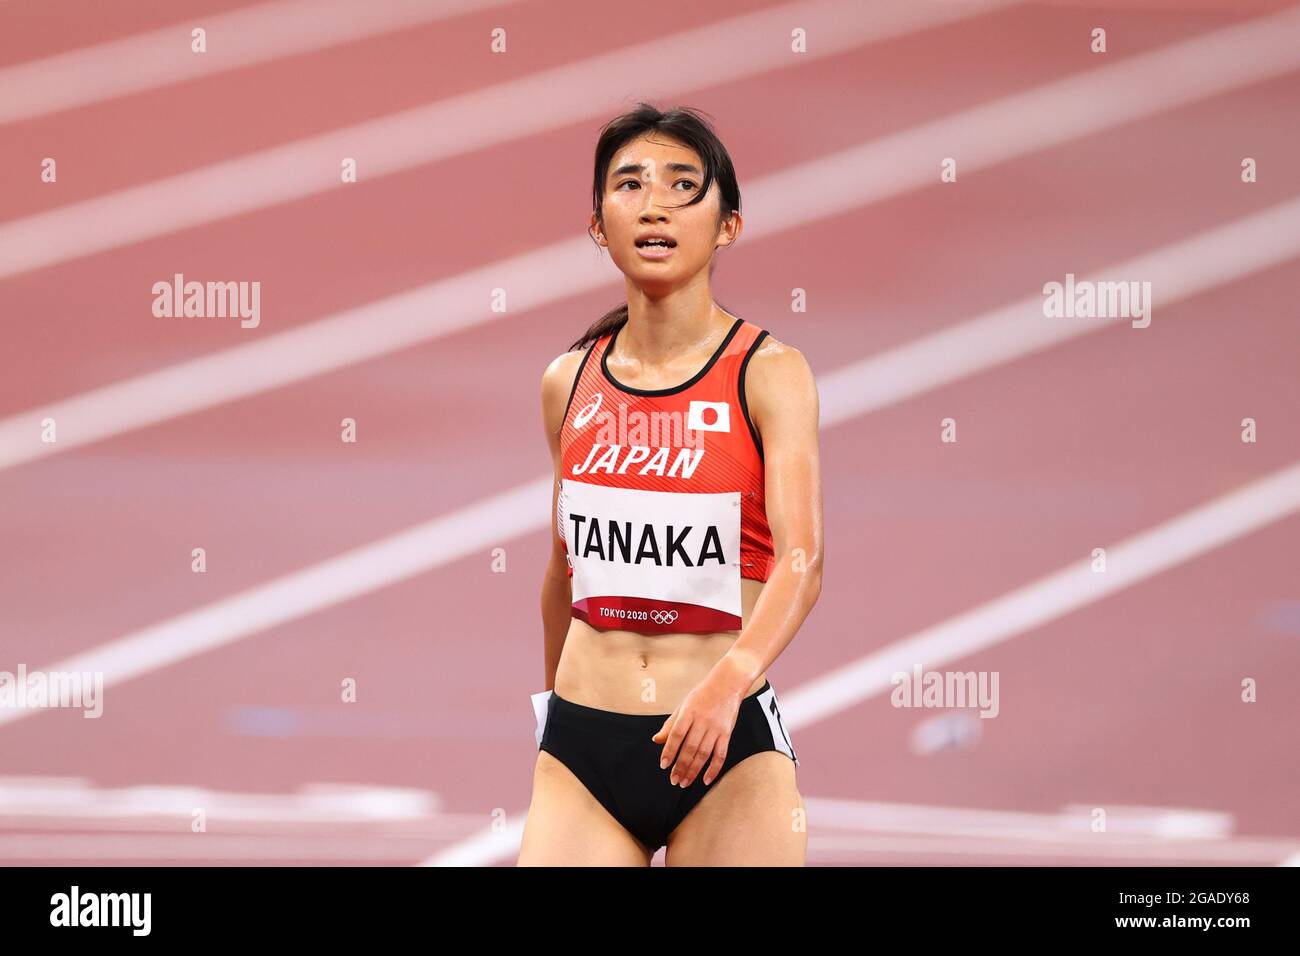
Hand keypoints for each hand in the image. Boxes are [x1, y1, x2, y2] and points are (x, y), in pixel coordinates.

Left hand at [651, 668, 746, 787]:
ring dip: (693, 770)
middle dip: (681, 766)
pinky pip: (720, 754)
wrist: (728, 683)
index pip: (676, 734)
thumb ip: (670, 724)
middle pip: (690, 748)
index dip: (669, 750)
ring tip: (685, 782)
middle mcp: (702, 720)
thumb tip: (656, 740)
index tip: (664, 765)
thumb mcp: (684, 705)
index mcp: (689, 712)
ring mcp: (716, 727)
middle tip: (674, 780)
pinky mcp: (727, 733)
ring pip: (704, 754)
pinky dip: (714, 769)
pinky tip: (706, 780)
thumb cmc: (702, 695)